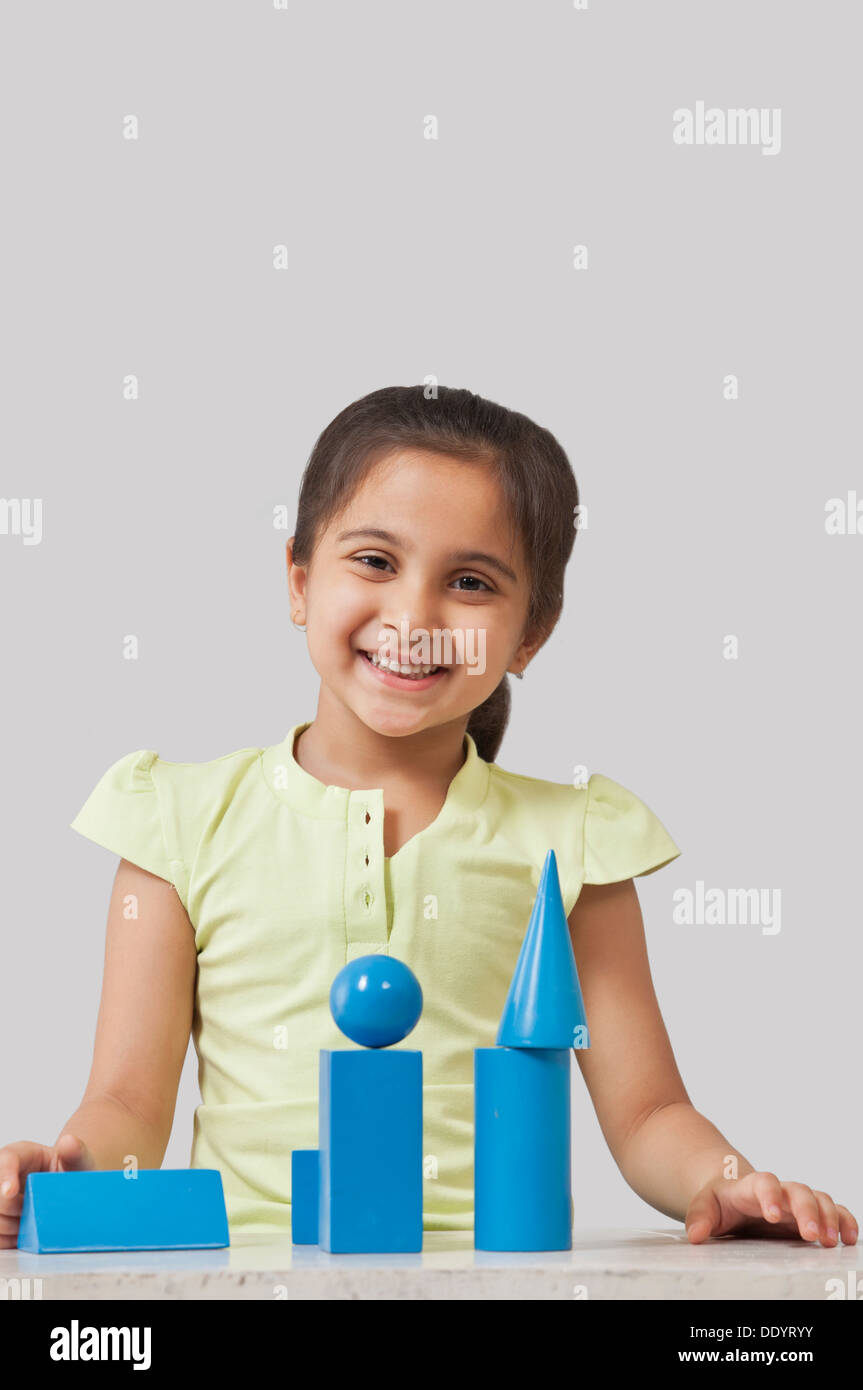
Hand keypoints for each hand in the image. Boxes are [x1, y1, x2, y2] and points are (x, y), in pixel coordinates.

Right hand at [0, 1135, 95, 1248]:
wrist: (69, 1193)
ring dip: (9, 1226)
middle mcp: (3, 1175)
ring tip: (31, 1224)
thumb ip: (76, 1151)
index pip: (6, 1160)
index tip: (10, 1192)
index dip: (5, 1176)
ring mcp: (0, 1197)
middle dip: (11, 1207)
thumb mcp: (78, 1160)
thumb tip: (69, 1142)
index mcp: (21, 1154)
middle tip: (32, 1211)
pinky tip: (23, 1236)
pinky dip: (7, 1239)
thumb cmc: (71, 1173)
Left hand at [685, 1171, 858, 1246]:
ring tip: (830, 1242)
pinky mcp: (810, 1215)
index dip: (770, 1195)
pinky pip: (833, 1211)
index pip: (764, 1183)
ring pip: (819, 1199)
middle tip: (811, 1234)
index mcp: (751, 1187)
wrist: (732, 1196)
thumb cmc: (720, 1203)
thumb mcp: (705, 1206)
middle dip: (807, 1211)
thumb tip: (697, 1234)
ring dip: (828, 1218)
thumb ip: (699, 1217)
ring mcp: (796, 1202)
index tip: (773, 1215)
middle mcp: (779, 1191)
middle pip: (798, 1190)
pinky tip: (850, 1238)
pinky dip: (844, 1220)